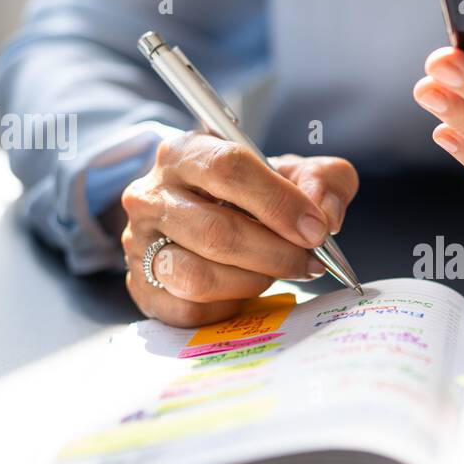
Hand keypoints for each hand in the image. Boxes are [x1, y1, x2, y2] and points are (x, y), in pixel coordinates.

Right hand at [120, 131, 356, 325]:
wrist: (211, 221)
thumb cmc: (253, 196)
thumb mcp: (294, 175)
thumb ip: (323, 181)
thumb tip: (324, 213)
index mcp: (186, 153)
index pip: (228, 168)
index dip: (279, 202)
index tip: (316, 230)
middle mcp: (151, 195)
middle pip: (216, 232)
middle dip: (275, 253)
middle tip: (309, 262)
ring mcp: (139, 244)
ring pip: (198, 277)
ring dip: (251, 281)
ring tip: (272, 272)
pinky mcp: (142, 288)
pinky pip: (189, 309)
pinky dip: (228, 305)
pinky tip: (242, 289)